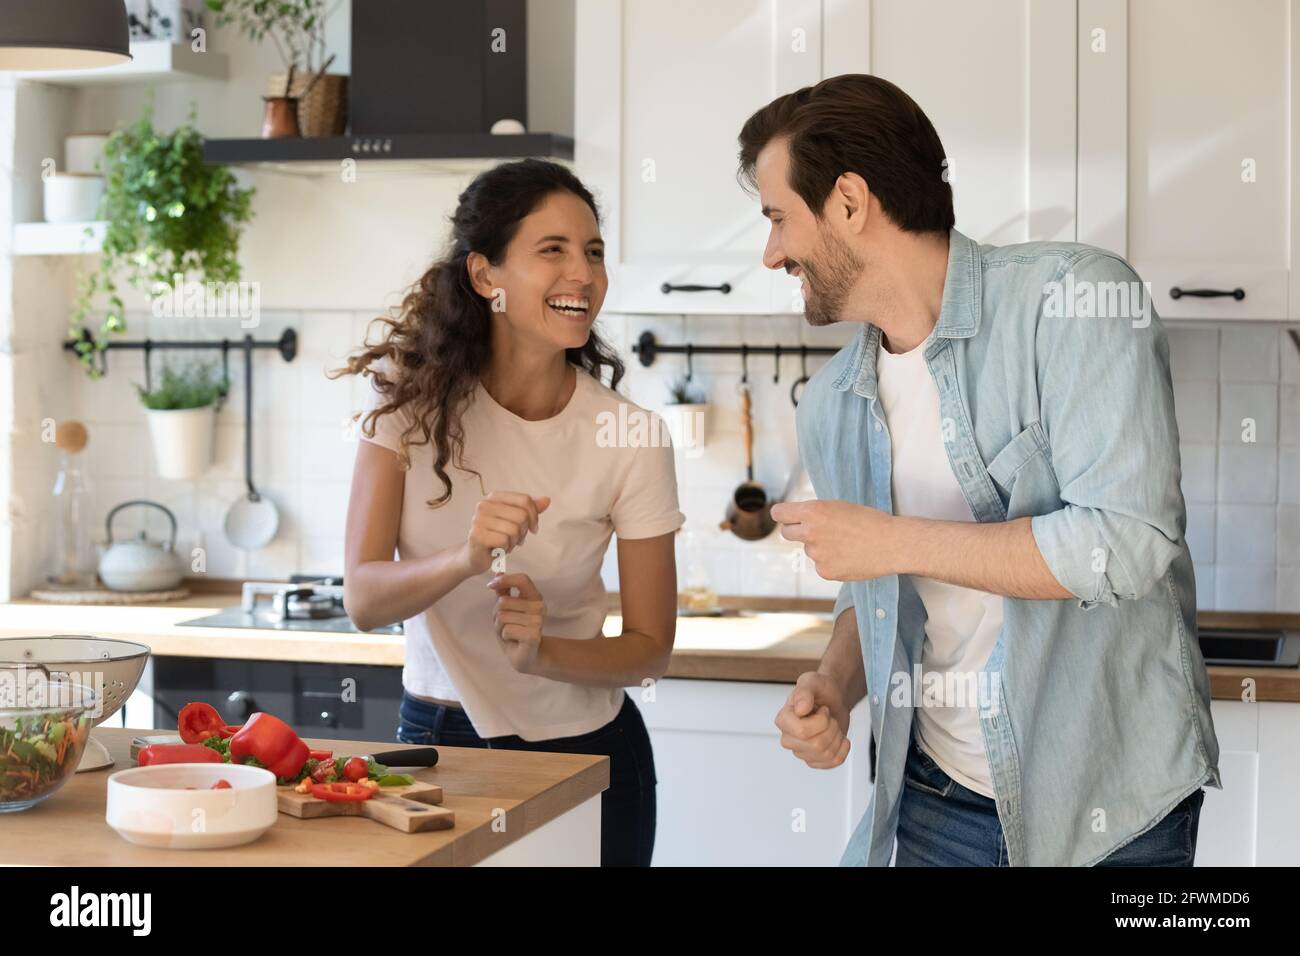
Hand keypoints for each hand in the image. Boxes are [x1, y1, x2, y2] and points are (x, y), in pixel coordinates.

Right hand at [460, 492, 550, 575]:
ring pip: (514, 529)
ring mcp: (478, 519)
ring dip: (514, 541)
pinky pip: (504, 540)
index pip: (525, 500)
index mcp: (494, 497)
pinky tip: (499, 550)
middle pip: (521, 515)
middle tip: (516, 539)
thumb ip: (529, 509)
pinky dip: (506, 548)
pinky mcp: (476, 535)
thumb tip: (547, 500)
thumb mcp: (515, 521)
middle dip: (524, 532)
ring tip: (506, 544)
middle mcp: (484, 505)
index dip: (534, 516)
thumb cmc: (496, 537)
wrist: (474, 556)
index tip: (533, 528)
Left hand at [487, 573, 544, 673]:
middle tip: (505, 624)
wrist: (525, 655)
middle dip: (497, 614)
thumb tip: (497, 573)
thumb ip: (503, 591)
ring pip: (503, 616)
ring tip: (509, 632)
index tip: (490, 585)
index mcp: (534, 596)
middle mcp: (540, 607)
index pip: (522, 579)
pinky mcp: (533, 636)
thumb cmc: (515, 629)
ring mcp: (538, 621)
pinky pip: (506, 630)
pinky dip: (504, 636)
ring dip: (500, 627)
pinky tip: (513, 640)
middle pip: (504, 602)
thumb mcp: (507, 608)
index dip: (505, 579)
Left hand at [770, 499, 895, 580]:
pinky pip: (821, 565)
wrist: (892, 543)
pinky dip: (832, 562)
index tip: (786, 517)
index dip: (783, 514)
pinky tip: (849, 556)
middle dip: (796, 531)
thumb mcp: (839, 507)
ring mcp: (816, 554)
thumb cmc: (869, 521)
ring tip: (846, 543)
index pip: (779, 513)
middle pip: (786, 533)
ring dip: (821, 547)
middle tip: (815, 530)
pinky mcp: (825, 571)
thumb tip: (800, 520)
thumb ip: (816, 514)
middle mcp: (810, 533)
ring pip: (809, 550)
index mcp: (812, 512)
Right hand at [774, 671, 850, 768]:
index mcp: (784, 720)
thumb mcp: (811, 681)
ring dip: (837, 736)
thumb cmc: (820, 690)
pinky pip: (834, 762)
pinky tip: (838, 736)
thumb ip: (804, 691)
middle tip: (829, 717)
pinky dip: (843, 748)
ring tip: (832, 724)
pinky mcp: (815, 760)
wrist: (833, 698)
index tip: (821, 710)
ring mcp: (801, 751)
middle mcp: (789, 738)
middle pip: (817, 745)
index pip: (802, 732)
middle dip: (831, 728)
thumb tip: (800, 709)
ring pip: (827, 754)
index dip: (820, 721)